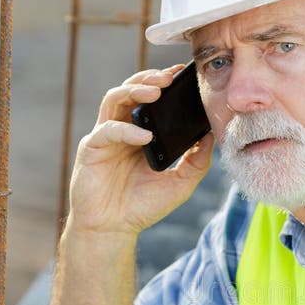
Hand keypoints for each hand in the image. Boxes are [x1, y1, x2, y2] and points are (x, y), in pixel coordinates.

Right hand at [67, 66, 213, 238]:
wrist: (114, 229)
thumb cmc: (143, 206)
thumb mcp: (181, 183)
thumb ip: (197, 160)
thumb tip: (212, 136)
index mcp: (142, 133)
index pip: (151, 98)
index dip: (165, 83)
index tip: (184, 74)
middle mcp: (122, 129)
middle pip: (131, 90)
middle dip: (150, 79)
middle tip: (169, 78)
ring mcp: (106, 137)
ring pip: (114, 99)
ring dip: (135, 90)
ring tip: (156, 92)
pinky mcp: (91, 148)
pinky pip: (107, 130)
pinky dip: (126, 129)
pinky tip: (144, 136)